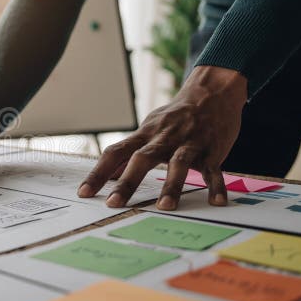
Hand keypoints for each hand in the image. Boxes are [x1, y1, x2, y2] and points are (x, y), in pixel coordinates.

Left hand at [78, 66, 246, 209]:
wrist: (211, 93)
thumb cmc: (175, 117)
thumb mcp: (149, 130)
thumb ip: (129, 152)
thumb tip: (109, 175)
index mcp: (145, 135)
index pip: (115, 153)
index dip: (98, 173)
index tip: (84, 193)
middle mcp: (164, 138)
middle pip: (142, 158)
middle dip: (127, 182)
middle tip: (113, 204)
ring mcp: (189, 143)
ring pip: (178, 163)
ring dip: (172, 185)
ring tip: (165, 207)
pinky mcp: (212, 150)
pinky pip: (213, 169)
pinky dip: (215, 186)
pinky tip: (216, 202)